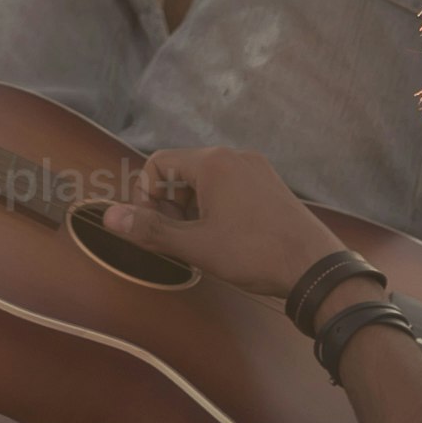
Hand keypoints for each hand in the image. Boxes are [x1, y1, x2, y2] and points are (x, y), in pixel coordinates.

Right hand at [100, 145, 344, 298]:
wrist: (313, 266)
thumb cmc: (253, 253)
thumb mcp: (195, 245)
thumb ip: (150, 229)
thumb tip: (108, 217)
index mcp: (212, 162)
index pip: (158, 164)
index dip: (146, 197)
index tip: (157, 228)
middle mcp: (234, 156)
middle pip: (181, 170)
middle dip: (170, 203)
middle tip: (180, 238)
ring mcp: (255, 168)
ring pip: (205, 180)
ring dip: (192, 208)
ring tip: (203, 241)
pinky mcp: (269, 184)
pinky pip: (228, 185)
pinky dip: (215, 206)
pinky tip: (226, 237)